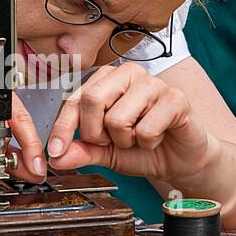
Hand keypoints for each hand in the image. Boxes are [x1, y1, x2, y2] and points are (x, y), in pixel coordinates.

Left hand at [45, 62, 217, 181]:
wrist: (179, 160)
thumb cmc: (143, 149)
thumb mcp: (106, 153)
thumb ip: (82, 151)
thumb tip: (57, 157)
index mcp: (107, 80)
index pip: (74, 100)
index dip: (63, 127)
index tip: (55, 151)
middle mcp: (128, 74)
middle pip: (92, 100)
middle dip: (97, 134)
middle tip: (113, 141)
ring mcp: (153, 83)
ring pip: (117, 118)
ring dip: (126, 140)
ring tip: (139, 138)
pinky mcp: (175, 98)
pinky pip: (146, 128)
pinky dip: (149, 142)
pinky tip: (158, 137)